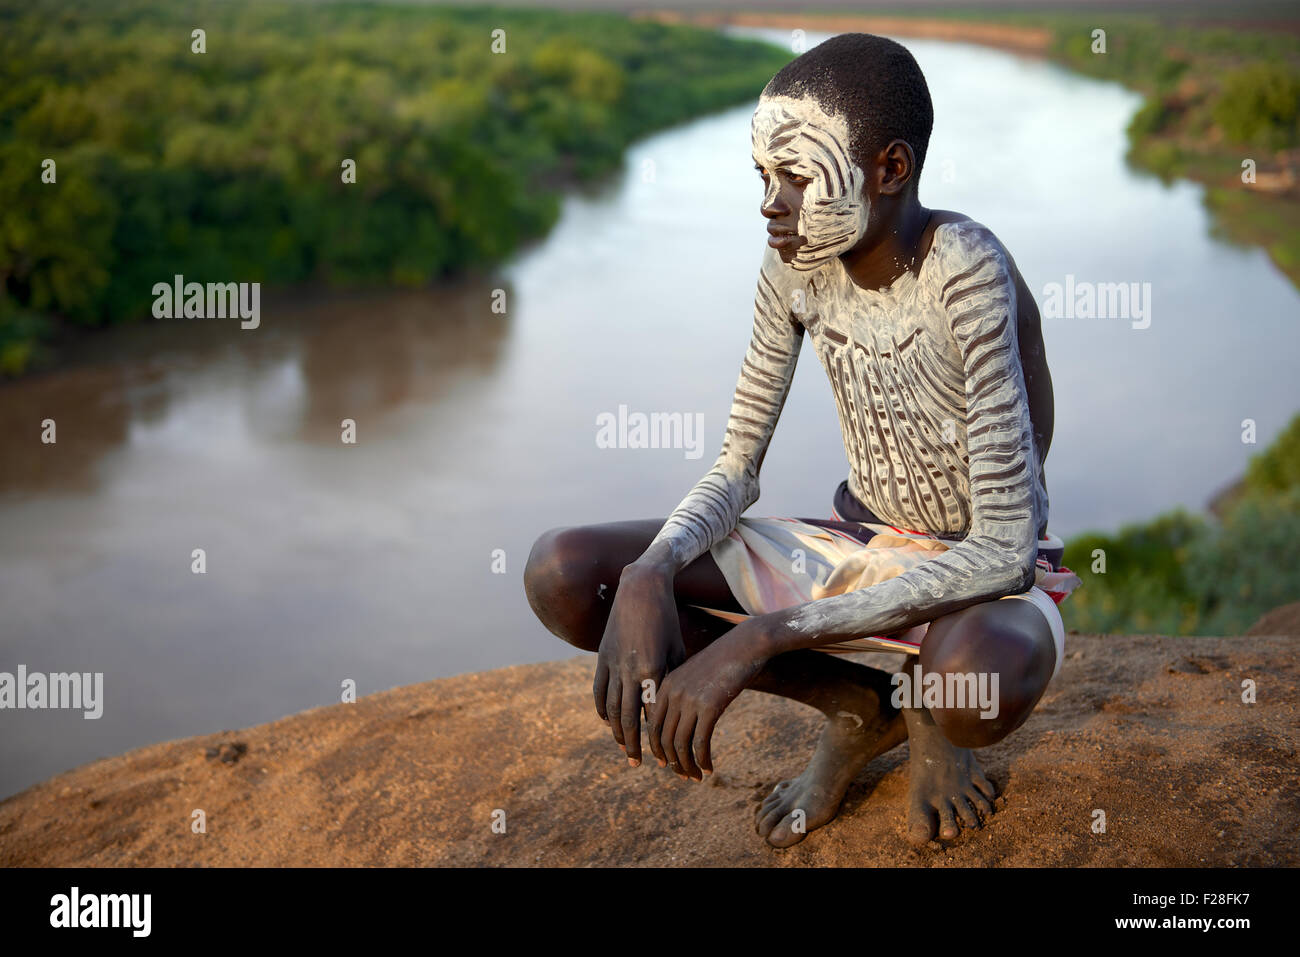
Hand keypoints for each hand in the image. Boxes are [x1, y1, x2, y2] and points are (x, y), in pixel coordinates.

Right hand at [593, 567, 684, 765]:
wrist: (641, 588)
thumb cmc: (667, 619)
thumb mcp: (676, 650)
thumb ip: (671, 679)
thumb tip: (669, 710)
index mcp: (651, 669)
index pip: (650, 714)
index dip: (654, 738)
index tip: (661, 756)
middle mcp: (628, 669)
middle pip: (626, 717)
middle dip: (632, 744)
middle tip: (637, 764)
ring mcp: (611, 663)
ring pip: (609, 706)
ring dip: (615, 730)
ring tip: (622, 746)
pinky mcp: (601, 655)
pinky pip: (598, 689)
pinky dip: (601, 708)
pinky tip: (607, 721)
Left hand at [647, 623, 767, 779]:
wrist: (746, 645)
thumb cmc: (723, 660)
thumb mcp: (696, 675)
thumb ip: (684, 694)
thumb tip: (682, 721)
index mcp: (666, 685)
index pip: (653, 725)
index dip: (657, 748)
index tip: (665, 763)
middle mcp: (673, 693)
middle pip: (663, 738)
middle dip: (671, 762)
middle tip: (683, 775)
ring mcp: (690, 700)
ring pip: (680, 745)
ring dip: (687, 766)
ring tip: (695, 777)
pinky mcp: (709, 707)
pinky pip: (699, 743)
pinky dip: (702, 760)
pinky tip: (709, 769)